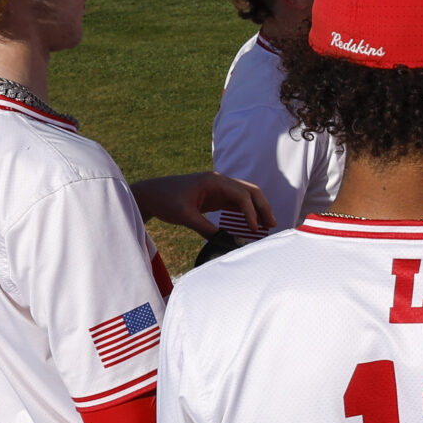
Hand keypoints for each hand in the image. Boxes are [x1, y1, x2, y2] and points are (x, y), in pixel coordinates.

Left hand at [131, 173, 274, 240]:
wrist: (150, 194)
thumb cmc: (164, 200)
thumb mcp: (185, 216)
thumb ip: (206, 229)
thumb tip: (225, 242)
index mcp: (213, 181)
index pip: (241, 195)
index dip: (251, 212)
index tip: (253, 229)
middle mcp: (220, 182)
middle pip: (250, 191)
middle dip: (263, 207)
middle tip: (272, 225)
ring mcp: (219, 188)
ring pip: (246, 196)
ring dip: (258, 209)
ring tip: (266, 226)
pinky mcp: (216, 196)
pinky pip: (236, 203)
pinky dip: (247, 212)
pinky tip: (252, 224)